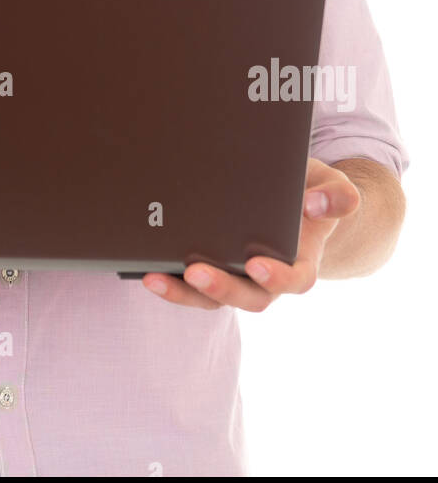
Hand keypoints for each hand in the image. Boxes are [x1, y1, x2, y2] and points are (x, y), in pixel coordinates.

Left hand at [141, 156, 360, 310]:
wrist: (296, 199)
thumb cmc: (312, 193)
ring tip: (155, 277)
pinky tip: (147, 269)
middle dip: (221, 287)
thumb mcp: (330, 185)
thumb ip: (336, 194)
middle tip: (196, 272)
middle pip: (248, 297)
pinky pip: (192, 285)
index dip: (277, 277)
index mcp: (301, 262)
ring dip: (185, 292)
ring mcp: (239, 278)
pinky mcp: (213, 270)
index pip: (294, 279)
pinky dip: (171, 280)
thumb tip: (319, 204)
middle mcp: (268, 279)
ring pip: (213, 297)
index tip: (257, 265)